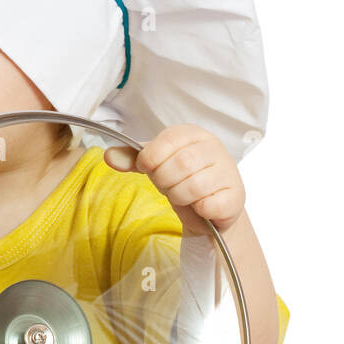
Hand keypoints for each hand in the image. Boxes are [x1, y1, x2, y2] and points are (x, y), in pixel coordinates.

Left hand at [103, 125, 244, 234]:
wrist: (211, 206)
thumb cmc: (182, 179)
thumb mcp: (156, 165)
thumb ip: (132, 159)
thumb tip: (108, 156)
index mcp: (191, 133)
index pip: (162, 145)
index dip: (150, 162)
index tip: (151, 169)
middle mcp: (213, 147)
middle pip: (179, 165)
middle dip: (165, 182)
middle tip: (169, 186)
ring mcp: (227, 170)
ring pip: (193, 187)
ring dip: (180, 197)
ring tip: (183, 196)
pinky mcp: (235, 196)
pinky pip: (209, 205)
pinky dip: (199, 210)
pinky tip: (201, 206)